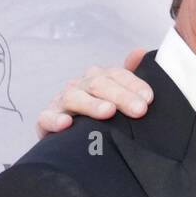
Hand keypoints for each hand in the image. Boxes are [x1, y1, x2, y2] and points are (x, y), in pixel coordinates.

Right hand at [36, 50, 151, 136]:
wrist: (74, 144)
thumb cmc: (103, 120)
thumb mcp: (121, 99)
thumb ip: (131, 79)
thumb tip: (140, 52)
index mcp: (99, 79)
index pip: (116, 75)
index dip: (133, 84)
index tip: (148, 98)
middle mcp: (80, 87)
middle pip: (98, 84)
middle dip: (120, 96)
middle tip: (139, 110)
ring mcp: (62, 103)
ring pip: (73, 97)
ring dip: (92, 104)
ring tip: (108, 112)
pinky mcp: (46, 121)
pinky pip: (46, 118)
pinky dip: (54, 119)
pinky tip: (67, 124)